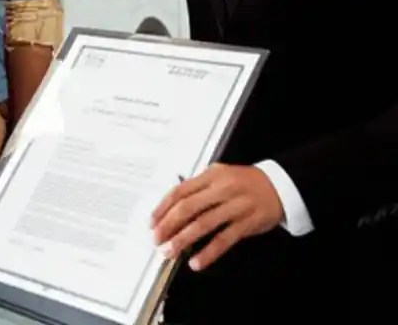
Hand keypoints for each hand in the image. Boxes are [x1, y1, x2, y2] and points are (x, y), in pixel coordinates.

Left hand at [151, 164, 283, 270]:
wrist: (281, 186)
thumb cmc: (246, 181)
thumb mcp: (221, 174)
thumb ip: (198, 185)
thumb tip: (172, 203)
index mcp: (211, 176)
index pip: (180, 191)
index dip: (163, 208)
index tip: (153, 222)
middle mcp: (222, 189)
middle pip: (188, 208)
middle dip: (168, 225)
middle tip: (157, 239)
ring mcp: (235, 207)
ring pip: (203, 224)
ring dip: (183, 240)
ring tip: (170, 251)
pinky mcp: (247, 223)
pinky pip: (224, 240)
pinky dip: (208, 252)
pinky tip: (197, 261)